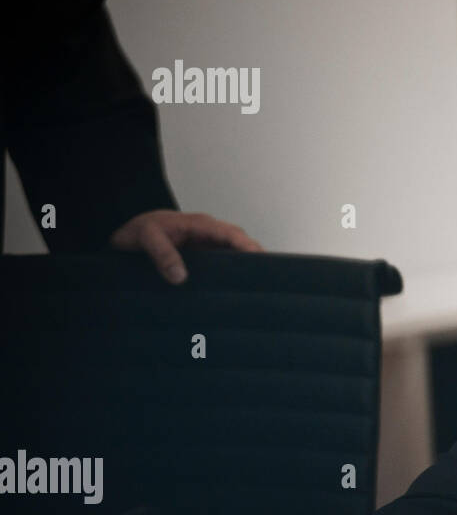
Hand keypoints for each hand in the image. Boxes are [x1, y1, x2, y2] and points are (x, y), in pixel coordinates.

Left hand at [109, 210, 262, 283]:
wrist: (127, 232)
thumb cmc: (138, 230)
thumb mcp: (146, 237)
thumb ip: (162, 254)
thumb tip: (180, 277)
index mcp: (200, 224)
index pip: (232, 234)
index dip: (248, 247)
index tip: (261, 260)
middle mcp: (209, 234)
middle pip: (240, 244)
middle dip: (256, 258)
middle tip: (270, 279)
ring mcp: (207, 246)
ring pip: (234, 255)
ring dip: (245, 268)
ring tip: (259, 288)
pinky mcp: (202, 258)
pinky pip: (222, 264)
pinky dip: (232, 274)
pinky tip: (236, 290)